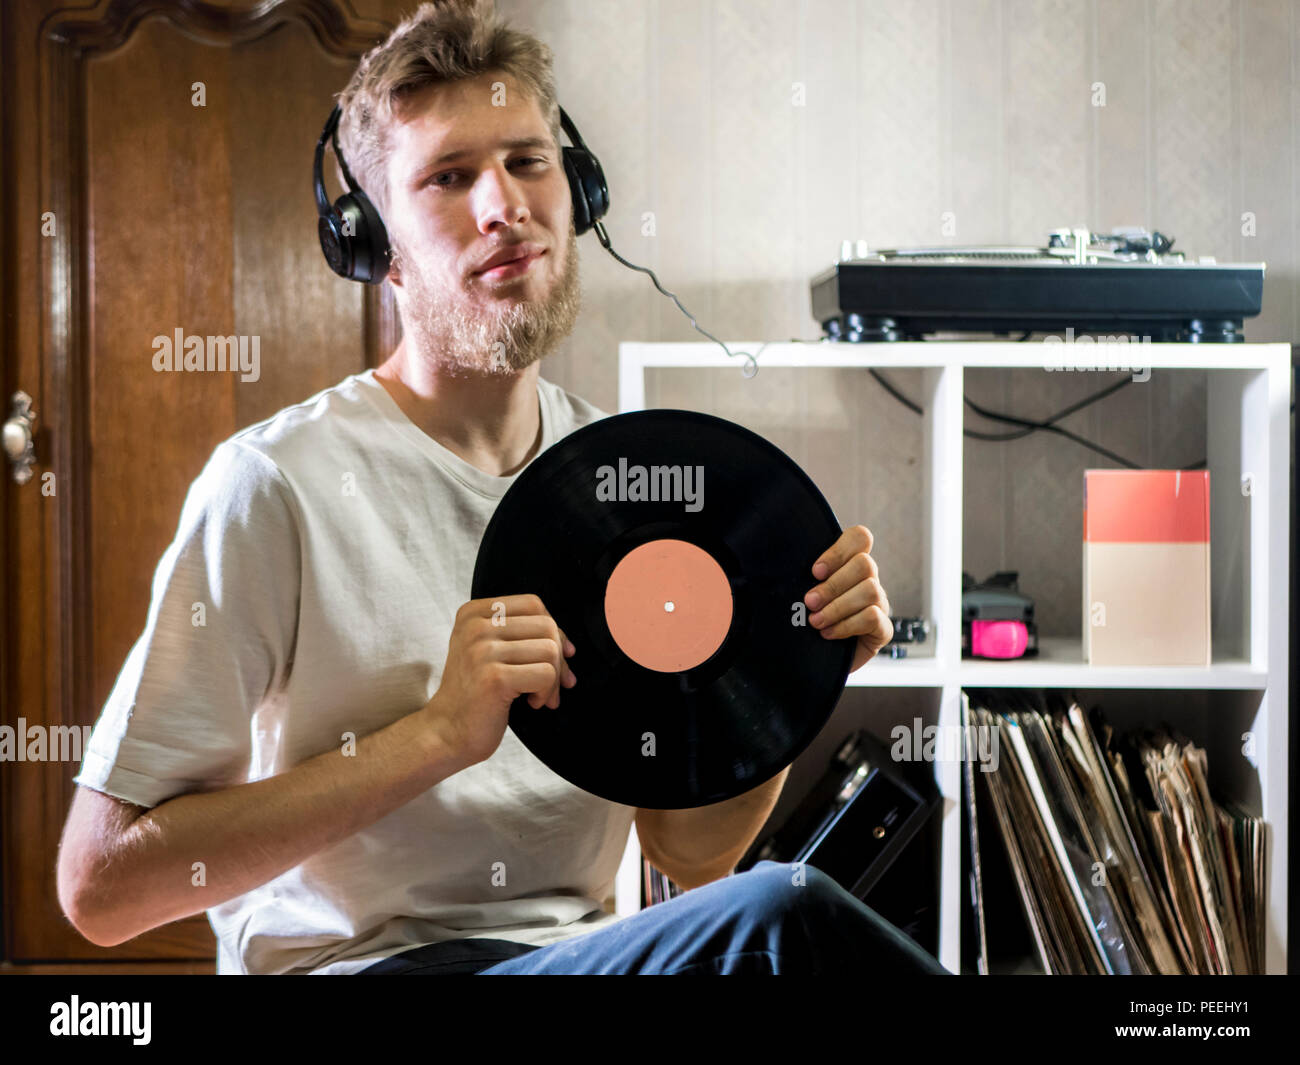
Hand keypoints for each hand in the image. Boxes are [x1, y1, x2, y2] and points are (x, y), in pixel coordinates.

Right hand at [422, 593, 575, 765]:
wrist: (446, 732)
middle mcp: (474, 626)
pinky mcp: (495, 677)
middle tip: (551, 685)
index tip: (558, 657)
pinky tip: (531, 703)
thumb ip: (521, 637)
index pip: (533, 604)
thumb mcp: (488, 651)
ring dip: (554, 680)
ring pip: (550, 650)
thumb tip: (570, 648)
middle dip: (559, 659)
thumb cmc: (475, 694)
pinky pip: (546, 674)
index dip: (553, 630)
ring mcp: (483, 651)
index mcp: (472, 613)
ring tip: (538, 696)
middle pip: (546, 626)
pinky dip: (547, 692)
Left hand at [803, 525, 892, 672]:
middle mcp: (868, 580)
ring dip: (837, 606)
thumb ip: (801, 577)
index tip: (816, 571)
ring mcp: (879, 604)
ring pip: (870, 590)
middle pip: (865, 564)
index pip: (860, 538)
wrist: (809, 661)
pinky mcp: (883, 629)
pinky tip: (828, 633)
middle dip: (833, 585)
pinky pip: (873, 617)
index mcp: (850, 564)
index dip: (839, 551)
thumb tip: (782, 566)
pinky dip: (847, 625)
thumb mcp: (799, 594)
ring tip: (816, 621)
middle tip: (810, 601)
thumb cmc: (804, 621)